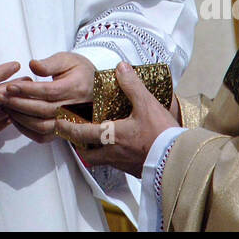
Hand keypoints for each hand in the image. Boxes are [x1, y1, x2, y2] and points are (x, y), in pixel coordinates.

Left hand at [0, 51, 96, 142]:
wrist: (97, 88)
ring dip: (20, 118)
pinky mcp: (63, 131)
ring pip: (42, 126)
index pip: (48, 92)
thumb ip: (50, 63)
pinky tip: (15, 119)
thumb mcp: (67, 59)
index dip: (27, 90)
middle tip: (1, 97)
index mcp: (76, 88)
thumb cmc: (80, 71)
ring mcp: (69, 122)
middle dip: (18, 104)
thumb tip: (32, 65)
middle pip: (43, 110)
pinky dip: (26, 131)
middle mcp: (75, 108)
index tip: (11, 86)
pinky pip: (43, 137)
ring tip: (5, 106)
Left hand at [54, 62, 179, 177]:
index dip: (67, 128)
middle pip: (86, 153)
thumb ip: (131, 84)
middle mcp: (113, 153)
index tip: (58, 122)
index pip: (81, 133)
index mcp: (111, 135)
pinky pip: (116, 165)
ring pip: (100, 160)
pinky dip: (111, 157)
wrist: (180, 160)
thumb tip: (120, 67)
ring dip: (94, 152)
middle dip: (78, 144)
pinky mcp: (135, 171)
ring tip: (95, 140)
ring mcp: (123, 165)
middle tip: (74, 134)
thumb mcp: (146, 104)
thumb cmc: (161, 134)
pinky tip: (119, 149)